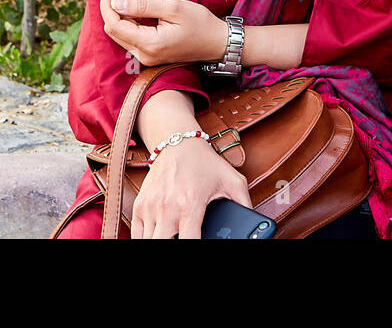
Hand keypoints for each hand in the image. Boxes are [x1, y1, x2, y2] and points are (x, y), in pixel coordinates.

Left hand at [100, 0, 226, 66]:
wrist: (218, 43)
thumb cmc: (200, 23)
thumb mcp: (173, 8)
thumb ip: (143, 5)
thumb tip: (116, 2)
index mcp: (149, 44)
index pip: (114, 25)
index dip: (107, 6)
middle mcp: (144, 55)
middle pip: (114, 29)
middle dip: (117, 6)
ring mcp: (146, 57)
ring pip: (123, 32)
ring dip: (128, 12)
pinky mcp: (150, 55)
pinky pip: (133, 36)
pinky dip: (136, 20)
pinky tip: (151, 8)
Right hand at [131, 137, 252, 238]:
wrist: (178, 142)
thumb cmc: (204, 162)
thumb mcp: (232, 180)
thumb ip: (245, 203)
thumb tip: (254, 222)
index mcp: (190, 204)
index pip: (190, 241)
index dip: (195, 248)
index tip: (202, 245)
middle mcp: (167, 207)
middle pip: (161, 245)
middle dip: (173, 248)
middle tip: (186, 240)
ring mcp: (150, 207)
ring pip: (148, 241)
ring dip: (160, 242)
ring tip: (175, 236)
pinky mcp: (139, 206)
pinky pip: (137, 234)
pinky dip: (146, 238)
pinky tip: (160, 235)